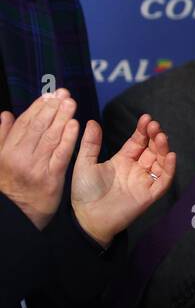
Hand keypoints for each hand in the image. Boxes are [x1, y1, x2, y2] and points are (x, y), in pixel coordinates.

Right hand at [0, 90, 78, 229]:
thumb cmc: (11, 184)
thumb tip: (5, 114)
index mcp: (6, 151)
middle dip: (52, 108)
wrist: (20, 212)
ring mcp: (36, 167)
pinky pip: (61, 154)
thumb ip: (3, 136)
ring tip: (71, 103)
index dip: (37, 107)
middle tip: (64, 94)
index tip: (50, 95)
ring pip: (50, 138)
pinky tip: (75, 125)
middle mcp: (19, 157)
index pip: (23, 123)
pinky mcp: (51, 178)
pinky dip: (68, 139)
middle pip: (37, 127)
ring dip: (62, 118)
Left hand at [71, 114, 176, 247]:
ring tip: (161, 137)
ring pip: (160, 162)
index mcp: (123, 160)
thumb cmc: (85, 192)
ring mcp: (144, 181)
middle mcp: (136, 169)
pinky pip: (164, 180)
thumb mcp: (84, 163)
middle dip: (155, 137)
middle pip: (152, 150)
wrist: (87, 217)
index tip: (146, 118)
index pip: (138, 142)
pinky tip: (170, 156)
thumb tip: (91, 121)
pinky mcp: (150, 194)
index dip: (143, 131)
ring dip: (163, 149)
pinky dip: (169, 168)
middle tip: (155, 126)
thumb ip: (90, 144)